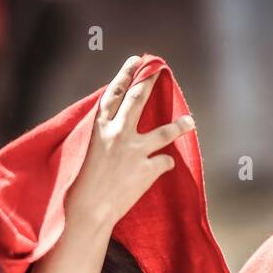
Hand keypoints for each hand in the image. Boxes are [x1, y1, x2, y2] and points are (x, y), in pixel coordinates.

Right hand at [65, 56, 194, 232]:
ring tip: (190, 121)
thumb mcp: (87, 150)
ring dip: (180, 125)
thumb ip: (104, 135)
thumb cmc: (82, 185)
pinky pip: (164, 162)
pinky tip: (159, 170)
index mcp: (99, 127)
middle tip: (160, 68)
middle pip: (138, 99)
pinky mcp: (147, 169)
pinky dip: (163, 165)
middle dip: (149, 80)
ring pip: (165, 131)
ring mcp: (135, 150)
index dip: (126, 74)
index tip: (137, 62)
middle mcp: (118, 133)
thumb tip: (119, 126)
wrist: (88, 210)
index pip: (114, 93)